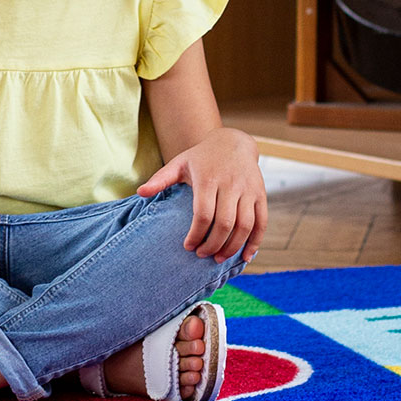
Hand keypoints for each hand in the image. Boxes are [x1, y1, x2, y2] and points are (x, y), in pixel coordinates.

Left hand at [136, 126, 268, 261]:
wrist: (234, 142)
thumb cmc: (201, 158)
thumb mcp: (179, 163)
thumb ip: (160, 179)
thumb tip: (139, 193)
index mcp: (208, 179)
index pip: (203, 215)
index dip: (196, 235)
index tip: (188, 246)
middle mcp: (231, 184)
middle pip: (224, 224)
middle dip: (213, 245)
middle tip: (202, 255)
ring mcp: (248, 190)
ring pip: (244, 226)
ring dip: (232, 247)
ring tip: (218, 258)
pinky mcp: (260, 195)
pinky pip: (261, 222)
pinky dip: (254, 242)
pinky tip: (244, 256)